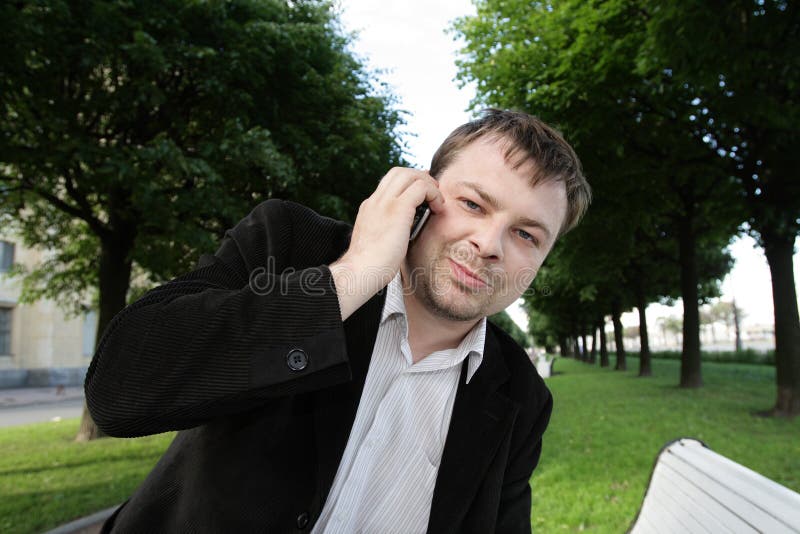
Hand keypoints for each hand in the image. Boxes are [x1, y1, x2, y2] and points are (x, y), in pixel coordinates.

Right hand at [330, 167, 443, 319]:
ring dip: (428, 183)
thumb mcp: (378, 242)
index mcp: (370, 208)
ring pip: (409, 175)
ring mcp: (385, 203)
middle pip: (399, 172)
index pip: (390, 184)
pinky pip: (421, 187)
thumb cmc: (370, 266)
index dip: (409, 184)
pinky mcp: (398, 209)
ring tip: (437, 200)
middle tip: (433, 192)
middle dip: (420, 177)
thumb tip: (404, 233)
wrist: (360, 272)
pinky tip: (438, 208)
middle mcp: (376, 201)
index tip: (423, 193)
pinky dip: (433, 193)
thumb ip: (389, 231)